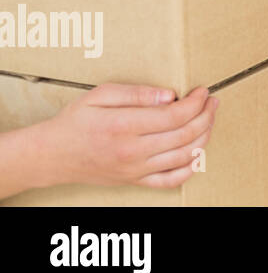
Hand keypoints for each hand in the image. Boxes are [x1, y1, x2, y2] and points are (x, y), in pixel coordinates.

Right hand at [33, 83, 217, 189]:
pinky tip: (199, 152)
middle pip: (185, 134)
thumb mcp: (100, 95)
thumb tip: (169, 95)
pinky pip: (171, 180)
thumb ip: (137, 93)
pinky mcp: (135, 181)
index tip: (203, 91)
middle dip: (206, 115)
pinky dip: (191, 168)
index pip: (175, 115)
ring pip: (184, 156)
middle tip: (212, 101)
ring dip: (205, 136)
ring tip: (209, 118)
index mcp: (124, 126)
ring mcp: (135, 169)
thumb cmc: (75, 122)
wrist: (51, 155)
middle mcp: (133, 151)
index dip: (196, 102)